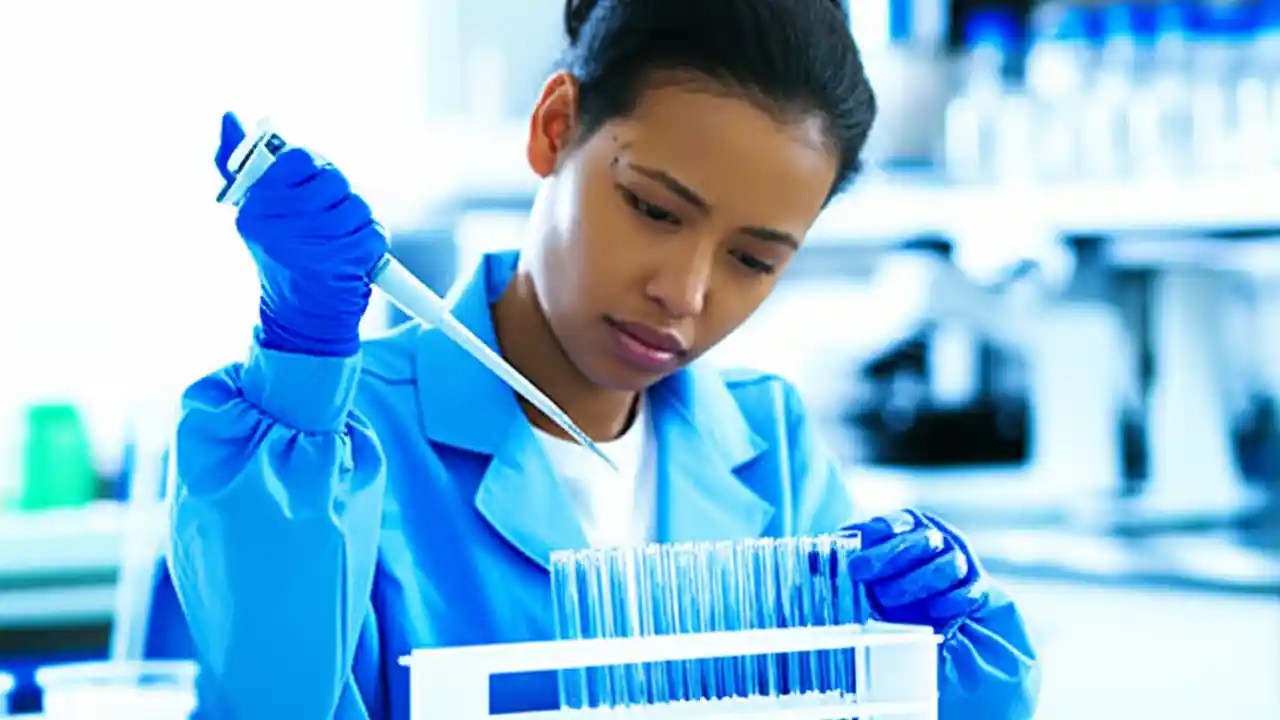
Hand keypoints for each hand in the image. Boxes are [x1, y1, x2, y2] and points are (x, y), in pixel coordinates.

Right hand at [215, 112, 387, 356]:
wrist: (300, 319)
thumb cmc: (282, 257)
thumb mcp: (255, 212)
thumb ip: (242, 164)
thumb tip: (229, 117)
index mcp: (255, 207)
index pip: (298, 158)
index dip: (312, 168)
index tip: (309, 185)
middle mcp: (279, 225)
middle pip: (333, 178)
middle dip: (336, 195)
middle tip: (325, 219)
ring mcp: (312, 245)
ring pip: (356, 205)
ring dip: (355, 221)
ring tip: (336, 242)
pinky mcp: (344, 262)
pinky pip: (374, 231)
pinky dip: (370, 243)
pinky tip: (351, 258)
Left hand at [839, 509, 988, 629]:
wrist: (941, 612)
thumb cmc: (896, 587)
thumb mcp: (869, 576)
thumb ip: (844, 566)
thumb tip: (813, 563)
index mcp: (908, 528)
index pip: (893, 523)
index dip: (872, 533)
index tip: (851, 552)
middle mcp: (935, 539)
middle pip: (919, 540)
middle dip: (887, 556)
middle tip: (858, 573)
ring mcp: (960, 562)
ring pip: (946, 564)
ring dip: (916, 581)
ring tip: (887, 599)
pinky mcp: (978, 589)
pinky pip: (971, 590)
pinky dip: (952, 600)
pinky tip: (935, 611)